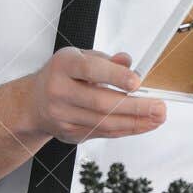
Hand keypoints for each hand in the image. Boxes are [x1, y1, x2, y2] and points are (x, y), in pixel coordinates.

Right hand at [24, 48, 166, 142]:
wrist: (33, 103)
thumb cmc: (60, 76)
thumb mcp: (79, 58)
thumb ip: (105, 60)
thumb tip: (128, 62)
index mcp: (63, 66)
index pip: (90, 70)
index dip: (114, 76)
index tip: (137, 81)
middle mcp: (59, 91)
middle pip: (100, 102)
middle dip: (134, 107)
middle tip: (158, 107)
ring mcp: (63, 116)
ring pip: (103, 123)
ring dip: (135, 122)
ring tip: (157, 117)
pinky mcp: (70, 134)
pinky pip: (103, 133)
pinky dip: (126, 129)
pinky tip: (142, 124)